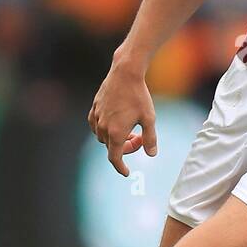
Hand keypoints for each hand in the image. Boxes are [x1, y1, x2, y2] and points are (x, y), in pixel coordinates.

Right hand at [88, 57, 156, 175]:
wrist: (125, 73)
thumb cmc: (139, 96)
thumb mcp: (149, 118)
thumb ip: (150, 138)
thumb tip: (151, 154)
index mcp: (116, 133)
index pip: (115, 158)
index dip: (121, 168)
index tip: (127, 173)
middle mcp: (103, 127)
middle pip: (112, 147)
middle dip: (125, 148)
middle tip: (139, 138)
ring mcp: (97, 118)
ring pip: (102, 137)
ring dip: (115, 138)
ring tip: (129, 129)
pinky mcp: (94, 108)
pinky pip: (95, 125)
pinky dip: (104, 129)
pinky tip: (113, 123)